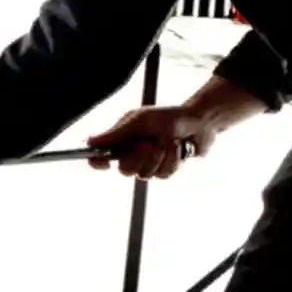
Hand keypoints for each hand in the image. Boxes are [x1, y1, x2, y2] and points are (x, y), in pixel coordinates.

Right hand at [86, 105, 213, 179]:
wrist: (200, 123)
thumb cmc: (169, 117)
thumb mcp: (140, 121)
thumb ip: (116, 133)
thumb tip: (91, 141)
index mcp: (122, 139)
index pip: (101, 155)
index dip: (97, 161)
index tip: (101, 162)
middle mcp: (132, 153)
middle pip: (124, 170)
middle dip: (140, 158)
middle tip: (149, 143)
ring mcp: (148, 164)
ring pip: (146, 174)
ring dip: (161, 156)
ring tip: (169, 141)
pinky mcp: (164, 170)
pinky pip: (163, 175)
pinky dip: (173, 160)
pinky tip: (178, 149)